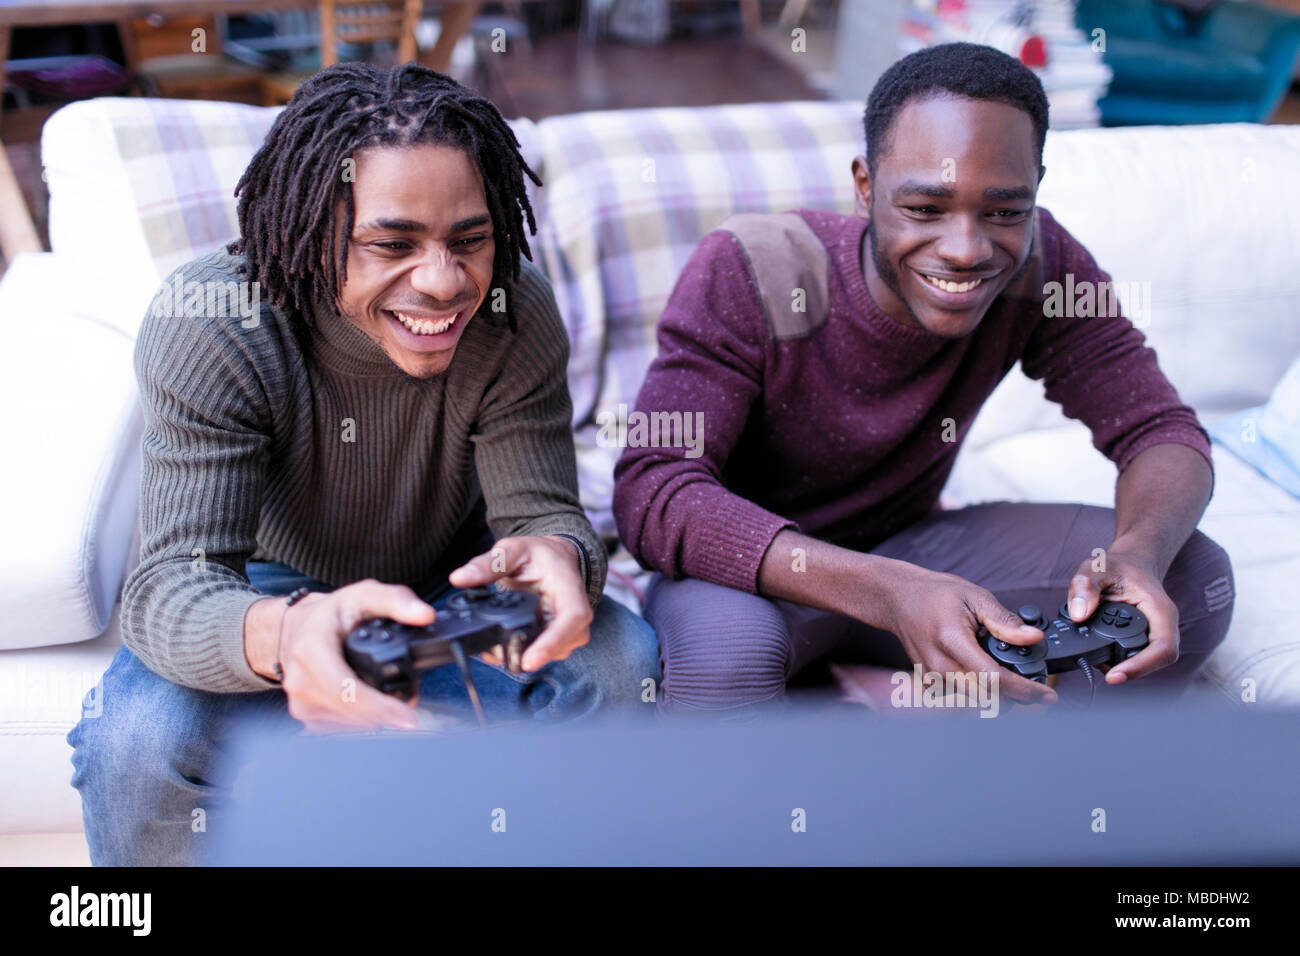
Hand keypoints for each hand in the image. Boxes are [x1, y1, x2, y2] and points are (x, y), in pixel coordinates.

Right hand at [278, 580, 434, 732]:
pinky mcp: (307, 716)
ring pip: (349, 723)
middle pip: (350, 711)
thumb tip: (424, 615)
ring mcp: (301, 702)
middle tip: (410, 698)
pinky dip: (364, 718)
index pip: (344, 689)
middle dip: (386, 711)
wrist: (297, 628)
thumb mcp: (363, 594)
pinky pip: (343, 727)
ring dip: (376, 716)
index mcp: (310, 649)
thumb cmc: (330, 613)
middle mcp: (301, 680)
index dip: (378, 706)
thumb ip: (396, 600)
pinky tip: (371, 702)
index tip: (407, 717)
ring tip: (390, 693)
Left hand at [449, 535, 592, 671]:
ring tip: (495, 647)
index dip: (552, 642)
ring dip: (523, 654)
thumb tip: (459, 578)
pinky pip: (543, 653)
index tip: (529, 660)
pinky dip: (522, 653)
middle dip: (529, 654)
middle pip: (561, 645)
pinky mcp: (559, 639)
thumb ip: (488, 564)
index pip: (571, 619)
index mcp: (570, 589)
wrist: (555, 559)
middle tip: (494, 653)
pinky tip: (501, 647)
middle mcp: (576, 614)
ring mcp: (570, 630)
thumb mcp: (512, 550)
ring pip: (551, 654)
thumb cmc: (538, 555)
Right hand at [871, 562, 1058, 705]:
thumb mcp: (975, 597)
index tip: (1047, 694)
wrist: (899, 600)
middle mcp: (939, 665)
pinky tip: (986, 678)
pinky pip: (962, 701)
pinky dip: (981, 696)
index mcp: (952, 641)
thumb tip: (1033, 637)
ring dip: (1000, 698)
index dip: (1024, 690)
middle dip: (1017, 698)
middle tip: (1035, 687)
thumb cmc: (935, 595)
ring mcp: (932, 678)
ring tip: (1011, 679)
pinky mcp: (930, 684)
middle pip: (987, 700)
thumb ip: (1004, 620)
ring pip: (976, 705)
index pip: (993, 679)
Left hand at [1067, 548, 1178, 683]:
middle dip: (1130, 670)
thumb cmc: (1118, 565)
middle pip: (1155, 660)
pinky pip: (1136, 655)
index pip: (1163, 648)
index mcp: (1161, 611)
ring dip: (1123, 667)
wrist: (1131, 562)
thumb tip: (1078, 615)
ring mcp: (1154, 634)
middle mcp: (1162, 626)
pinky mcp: (1143, 638)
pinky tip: (1099, 656)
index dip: (1142, 667)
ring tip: (1096, 661)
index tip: (1115, 676)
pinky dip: (1119, 660)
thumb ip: (1085, 586)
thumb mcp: (1096, 568)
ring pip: (1146, 661)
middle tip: (1100, 671)